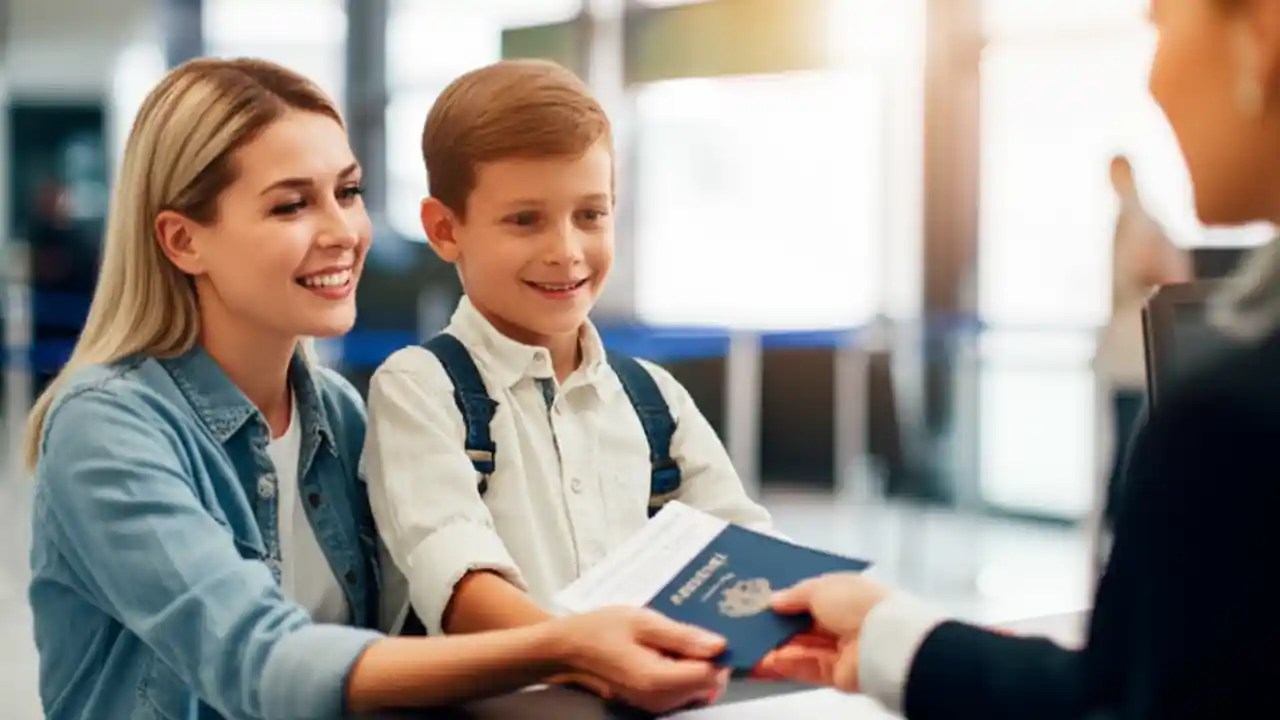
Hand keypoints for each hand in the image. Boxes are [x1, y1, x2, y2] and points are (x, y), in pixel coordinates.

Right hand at [551, 607, 728, 713]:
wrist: (566, 649)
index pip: (711, 676)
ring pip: (697, 689)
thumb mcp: (642, 621)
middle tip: (685, 632)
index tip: (710, 632)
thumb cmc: (600, 630)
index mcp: (659, 681)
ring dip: (694, 665)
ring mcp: (655, 706)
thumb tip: (720, 645)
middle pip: (707, 686)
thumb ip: (683, 636)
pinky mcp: (651, 703)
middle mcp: (660, 702)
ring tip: (670, 638)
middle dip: (707, 659)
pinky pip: (681, 690)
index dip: (718, 654)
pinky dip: (681, 671)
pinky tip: (663, 649)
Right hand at [755, 573, 889, 691]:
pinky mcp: (839, 674)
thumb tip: (774, 599)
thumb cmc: (858, 604)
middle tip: (753, 625)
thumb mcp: (819, 588)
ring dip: (779, 647)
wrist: (885, 640)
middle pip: (806, 625)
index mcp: (846, 593)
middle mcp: (845, 621)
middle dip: (780, 626)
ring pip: (804, 648)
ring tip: (753, 645)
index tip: (765, 603)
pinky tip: (770, 660)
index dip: (788, 600)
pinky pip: (810, 668)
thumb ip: (794, 595)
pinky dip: (790, 664)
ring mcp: (843, 649)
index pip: (812, 596)